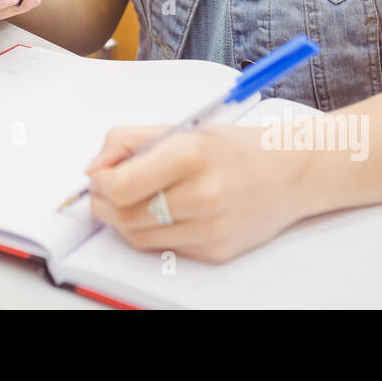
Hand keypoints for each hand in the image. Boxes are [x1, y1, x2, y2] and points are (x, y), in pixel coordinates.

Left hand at [84, 123, 311, 263]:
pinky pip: (164, 247)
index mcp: (192, 155)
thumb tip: (92, 168)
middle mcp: (204, 195)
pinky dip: (152, 231)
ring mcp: (211, 228)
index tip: (99, 174)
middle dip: (103, 203)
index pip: (122, 185)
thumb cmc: (230, 148)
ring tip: (130, 199)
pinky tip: (163, 212)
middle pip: (125, 216)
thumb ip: (128, 141)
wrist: (288, 174)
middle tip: (104, 189)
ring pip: (138, 237)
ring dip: (122, 220)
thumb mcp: (180, 129)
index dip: (100, 183)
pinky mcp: (216, 252)